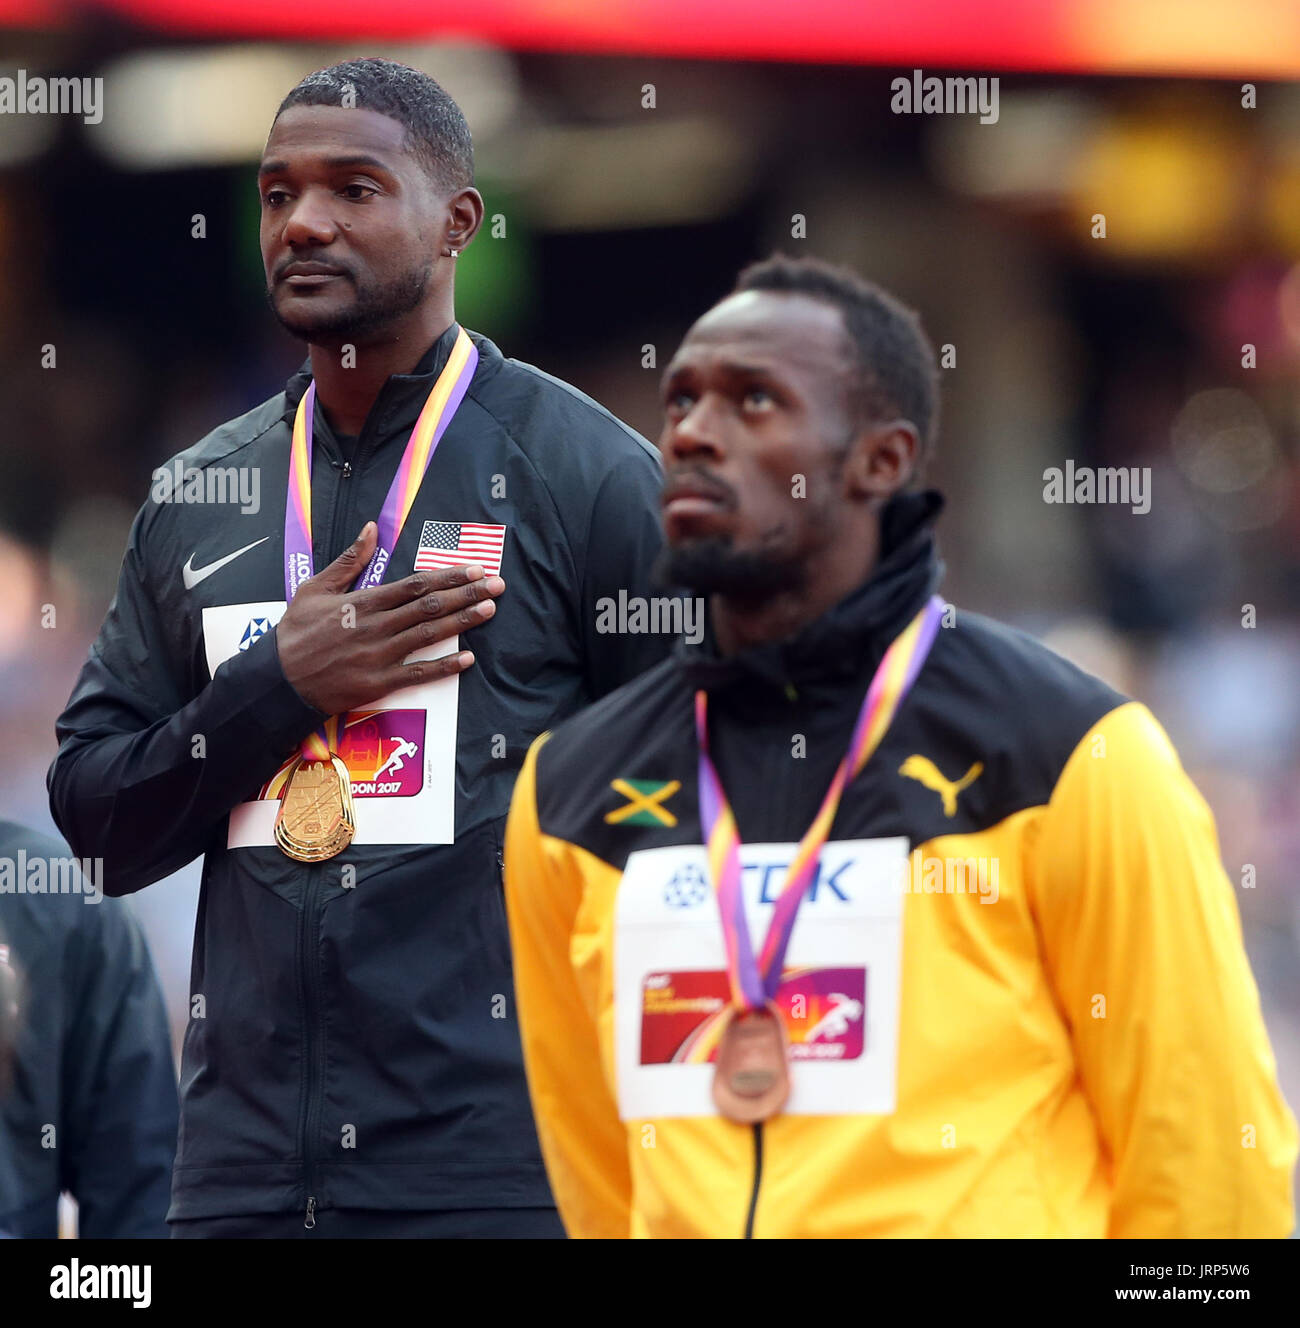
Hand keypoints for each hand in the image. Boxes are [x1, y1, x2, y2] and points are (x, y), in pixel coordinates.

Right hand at [274, 522, 504, 715]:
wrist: (278, 679)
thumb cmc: (296, 632)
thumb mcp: (315, 588)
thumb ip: (348, 560)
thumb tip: (370, 528)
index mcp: (363, 602)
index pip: (415, 585)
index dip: (448, 576)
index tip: (473, 569)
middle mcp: (376, 626)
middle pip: (430, 607)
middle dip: (466, 594)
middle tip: (496, 586)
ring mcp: (379, 656)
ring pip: (429, 635)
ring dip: (462, 622)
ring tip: (489, 610)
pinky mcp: (379, 683)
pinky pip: (418, 674)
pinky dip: (444, 666)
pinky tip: (468, 659)